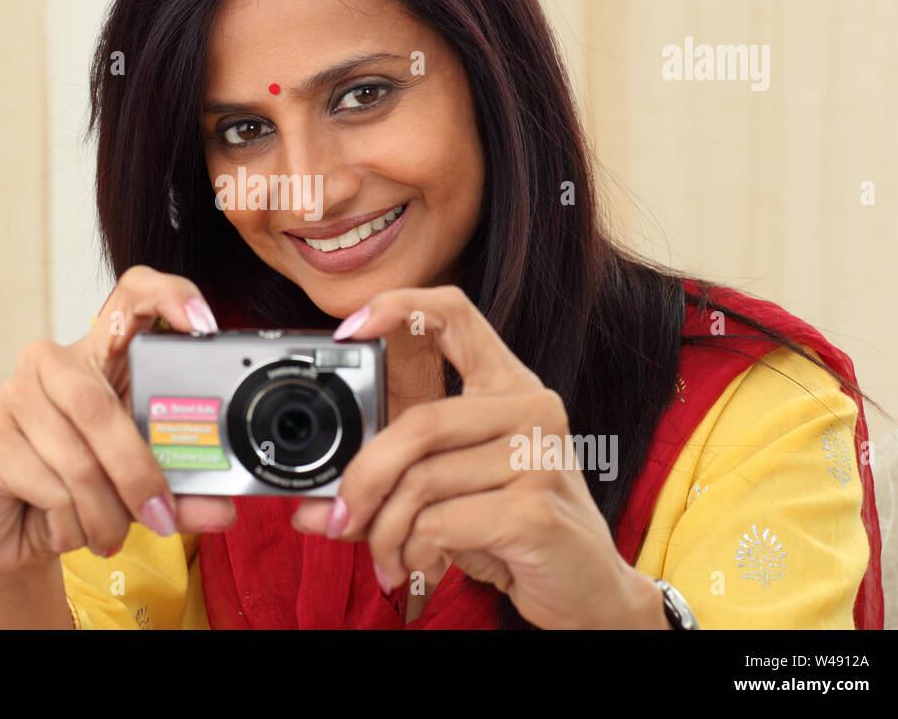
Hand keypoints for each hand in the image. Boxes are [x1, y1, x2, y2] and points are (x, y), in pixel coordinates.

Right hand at [0, 265, 237, 577]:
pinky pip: (44, 485)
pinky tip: (65, 530)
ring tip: (110, 536)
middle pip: (99, 404)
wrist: (7, 533)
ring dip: (105, 514)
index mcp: (100, 356)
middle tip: (160, 514)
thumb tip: (223, 508)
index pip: (131, 297)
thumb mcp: (137, 488)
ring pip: (76, 459)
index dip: (167, 296)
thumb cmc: (76, 493)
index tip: (202, 322)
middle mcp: (52, 364)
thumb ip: (180, 493)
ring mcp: (12, 396)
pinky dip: (68, 523)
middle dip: (136, 472)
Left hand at [291, 285, 668, 628]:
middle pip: (418, 423)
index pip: (455, 313)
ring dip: (386, 532)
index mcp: (508, 386)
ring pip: (422, 482)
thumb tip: (309, 509)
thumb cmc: (512, 530)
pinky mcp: (535, 508)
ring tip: (389, 559)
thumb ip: (386, 486)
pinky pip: (439, 524)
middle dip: (364, 479)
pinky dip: (415, 553)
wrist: (589, 590)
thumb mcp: (448, 494)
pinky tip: (424, 568)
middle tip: (340, 519)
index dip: (398, 306)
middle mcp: (531, 407)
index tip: (348, 329)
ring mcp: (539, 455)